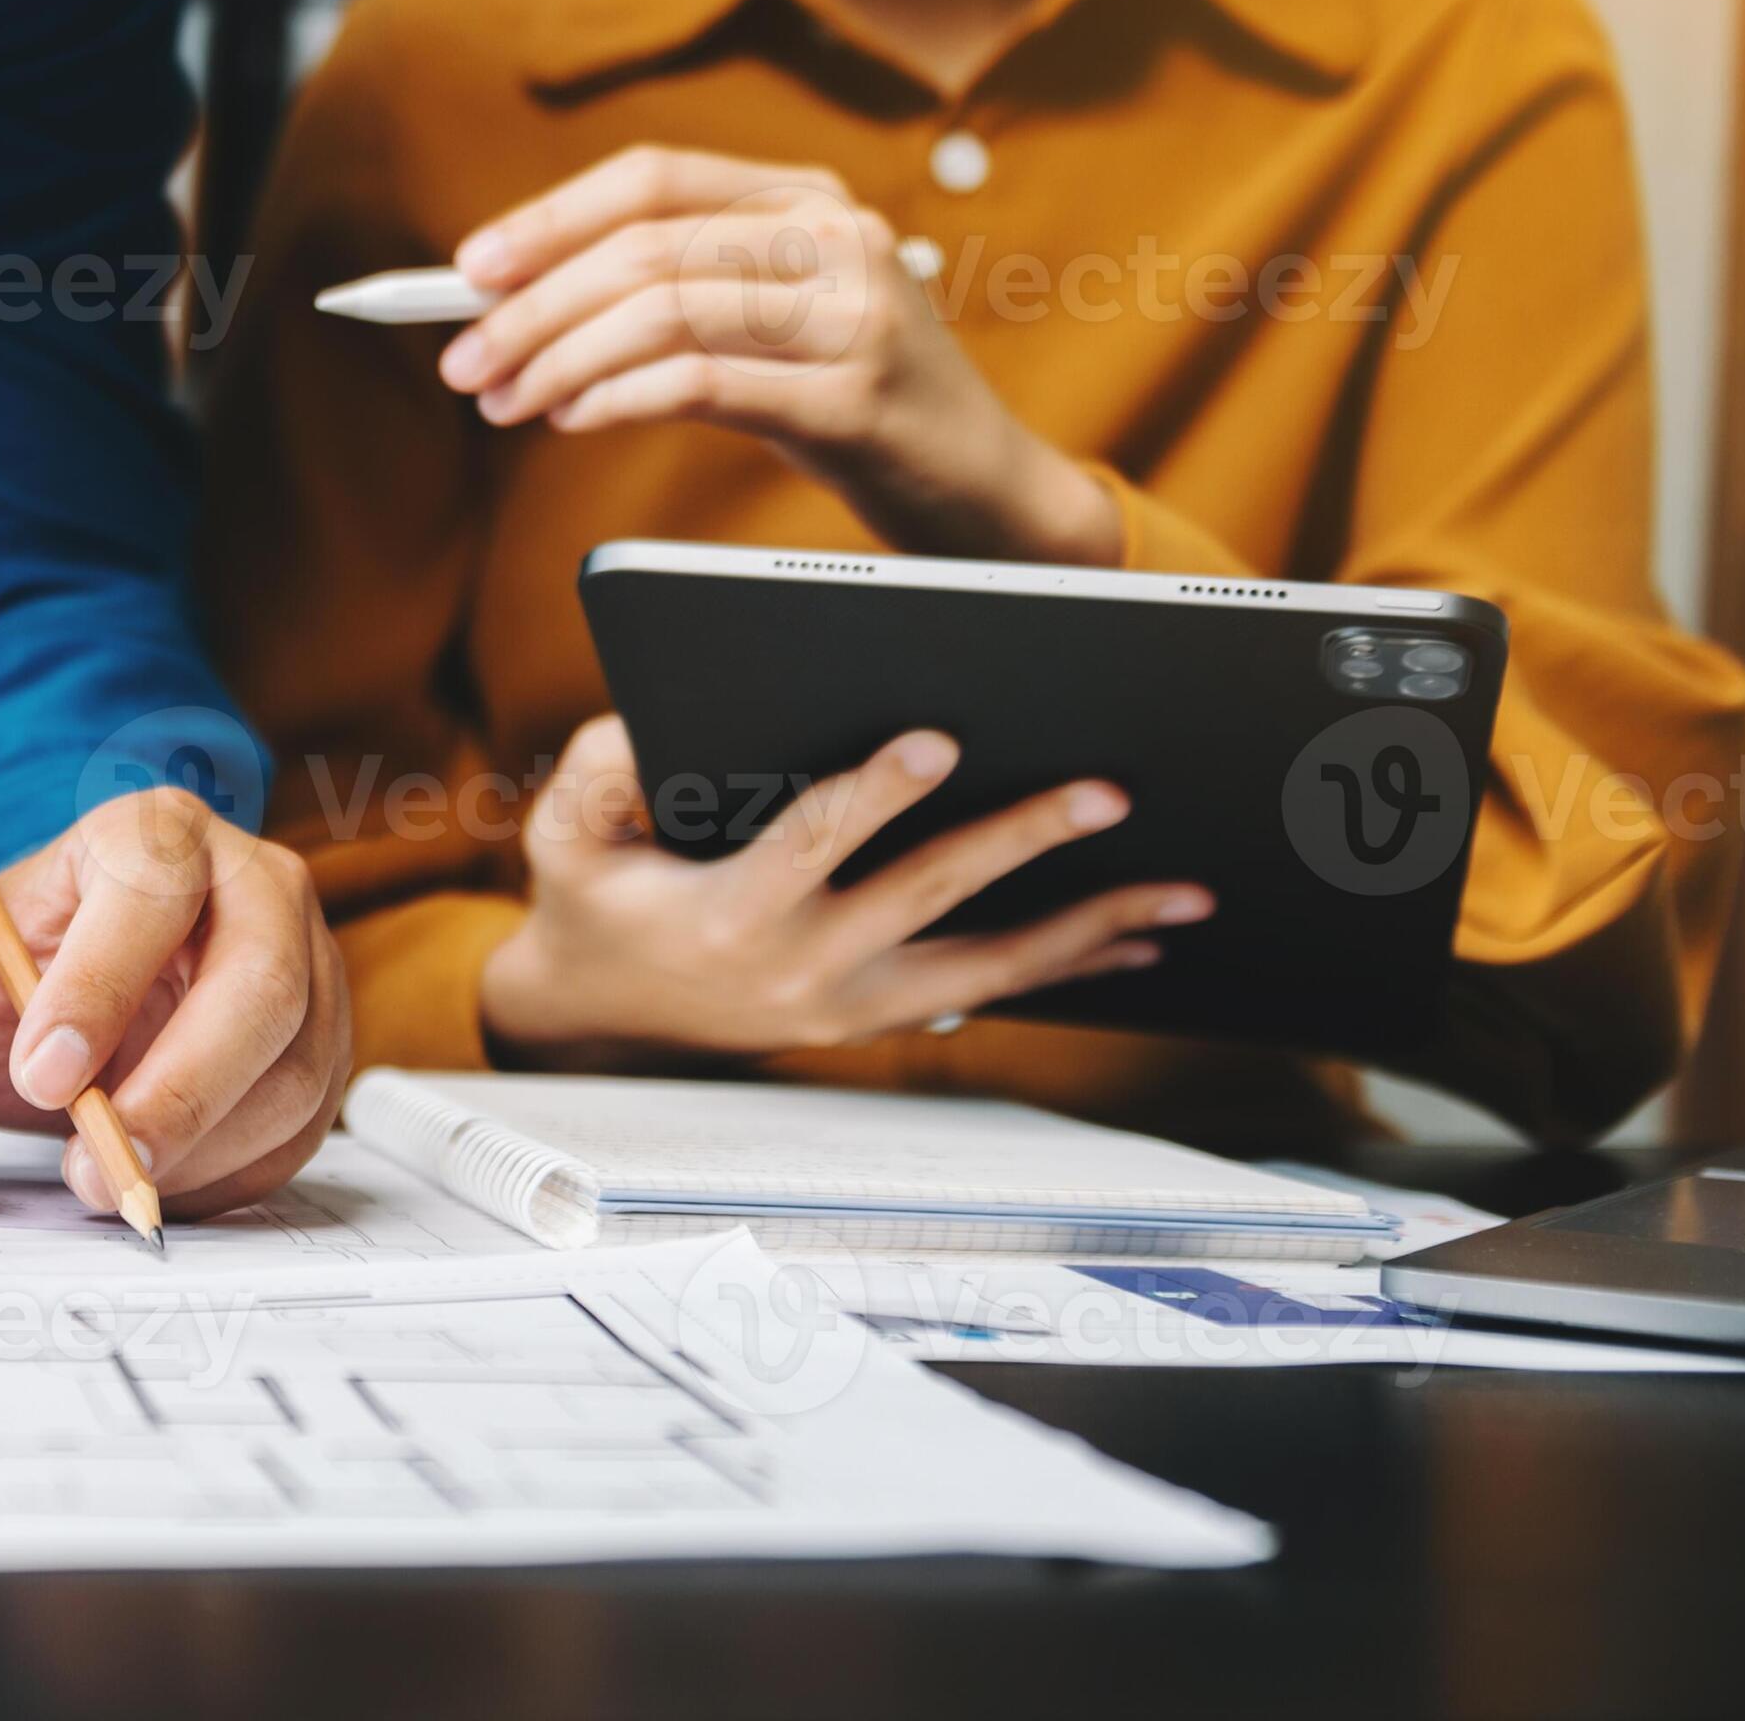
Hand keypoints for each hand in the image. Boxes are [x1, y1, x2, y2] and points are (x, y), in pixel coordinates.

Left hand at [0, 788, 352, 1218]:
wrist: (59, 1005)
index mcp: (152, 835)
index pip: (154, 889)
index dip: (102, 986)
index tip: (43, 1075)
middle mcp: (252, 885)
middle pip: (262, 983)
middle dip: (180, 1090)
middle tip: (97, 1160)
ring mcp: (305, 968)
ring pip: (295, 1068)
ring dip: (201, 1147)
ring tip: (105, 1178)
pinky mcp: (320, 1049)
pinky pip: (305, 1127)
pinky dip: (230, 1173)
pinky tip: (158, 1179)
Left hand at [436, 144, 1123, 566]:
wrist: (985, 491)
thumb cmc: (853, 405)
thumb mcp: (772, 324)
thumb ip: (675, 294)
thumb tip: (518, 300)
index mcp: (810, 198)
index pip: (655, 178)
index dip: (550, 218)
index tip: (469, 269)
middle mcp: (841, 237)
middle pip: (646, 247)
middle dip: (533, 307)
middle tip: (462, 360)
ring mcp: (856, 314)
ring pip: (665, 310)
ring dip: (559, 359)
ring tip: (505, 400)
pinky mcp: (856, 398)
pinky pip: (703, 383)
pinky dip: (616, 397)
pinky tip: (572, 418)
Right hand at [481, 717, 1210, 1062]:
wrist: (599, 1020)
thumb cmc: (593, 902)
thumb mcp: (566, 834)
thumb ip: (598, 770)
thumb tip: (653, 724)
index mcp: (732, 917)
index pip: (814, 844)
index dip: (877, 792)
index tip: (938, 741)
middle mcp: (803, 973)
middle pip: (931, 896)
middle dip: (1023, 841)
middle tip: (1103, 794)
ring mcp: (851, 1007)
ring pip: (990, 964)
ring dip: (1089, 927)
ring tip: (1178, 895)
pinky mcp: (880, 1018)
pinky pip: (992, 991)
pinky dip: (1071, 965)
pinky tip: (1140, 940)